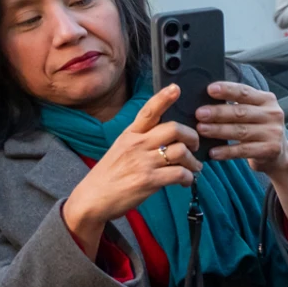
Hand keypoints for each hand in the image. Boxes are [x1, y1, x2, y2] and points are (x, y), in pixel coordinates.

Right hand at [60, 86, 200, 254]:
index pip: (148, 111)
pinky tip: (186, 182)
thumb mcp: (121, 149)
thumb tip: (169, 138)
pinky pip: (180, 174)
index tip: (176, 88)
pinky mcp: (148, 181)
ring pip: (181, 152)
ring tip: (193, 169)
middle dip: (192, 137)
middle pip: (174, 129)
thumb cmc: (110, 174)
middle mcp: (136, 144)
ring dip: (194, 162)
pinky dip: (189, 178)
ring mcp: (143, 162)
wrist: (92, 198)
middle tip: (195, 147)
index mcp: (130, 134)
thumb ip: (142, 140)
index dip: (163, 98)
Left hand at [196, 80, 287, 172]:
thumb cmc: (258, 128)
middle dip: (218, 112)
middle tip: (199, 113)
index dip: (227, 90)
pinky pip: (244, 150)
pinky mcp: (270, 150)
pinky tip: (213, 152)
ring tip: (201, 130)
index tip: (209, 89)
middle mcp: (272, 114)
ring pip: (241, 131)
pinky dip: (227, 151)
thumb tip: (206, 99)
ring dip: (219, 130)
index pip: (245, 92)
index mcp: (267, 100)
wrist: (279, 153)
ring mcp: (273, 133)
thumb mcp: (254, 111)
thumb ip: (238, 104)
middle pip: (241, 112)